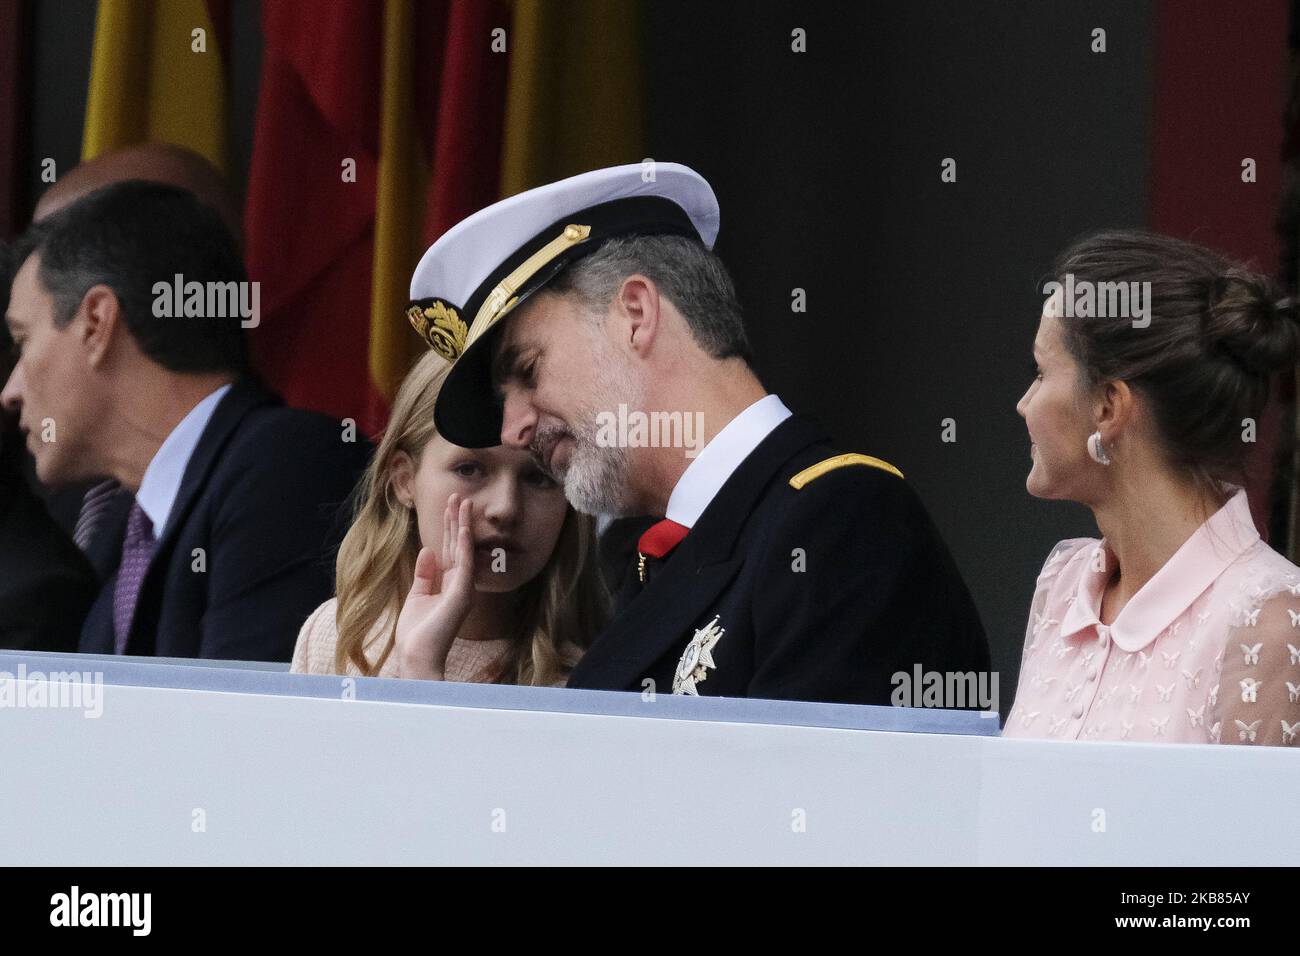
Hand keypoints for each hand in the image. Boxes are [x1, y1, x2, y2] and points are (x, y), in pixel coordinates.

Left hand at [394, 494, 475, 678]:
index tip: (449, 507)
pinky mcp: (461, 594)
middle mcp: (459, 584)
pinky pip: (464, 563)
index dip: (449, 528)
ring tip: (462, 502)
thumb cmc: (416, 633)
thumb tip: (428, 550)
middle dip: (457, 520)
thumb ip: (424, 575)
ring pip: (463, 549)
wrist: (417, 656)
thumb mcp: (417, 597)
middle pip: (457, 545)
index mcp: (449, 585)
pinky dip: (464, 544)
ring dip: (462, 525)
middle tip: (458, 496)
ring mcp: (462, 588)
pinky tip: (462, 527)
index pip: (450, 550)